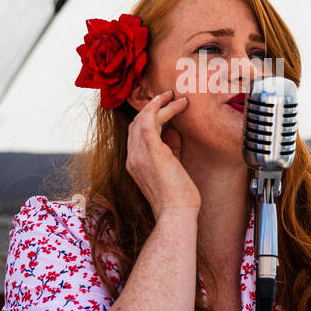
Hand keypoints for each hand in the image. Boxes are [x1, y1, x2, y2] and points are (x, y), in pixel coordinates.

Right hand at [126, 89, 200, 218]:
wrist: (176, 214)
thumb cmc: (178, 198)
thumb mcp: (171, 169)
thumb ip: (169, 151)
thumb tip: (174, 132)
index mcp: (135, 164)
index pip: (135, 134)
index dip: (147, 118)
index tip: (164, 109)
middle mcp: (132, 158)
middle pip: (135, 123)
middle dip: (152, 107)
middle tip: (169, 97)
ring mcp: (139, 155)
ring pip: (142, 119)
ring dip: (159, 105)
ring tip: (175, 97)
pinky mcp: (151, 152)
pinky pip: (149, 122)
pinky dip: (158, 108)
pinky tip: (169, 100)